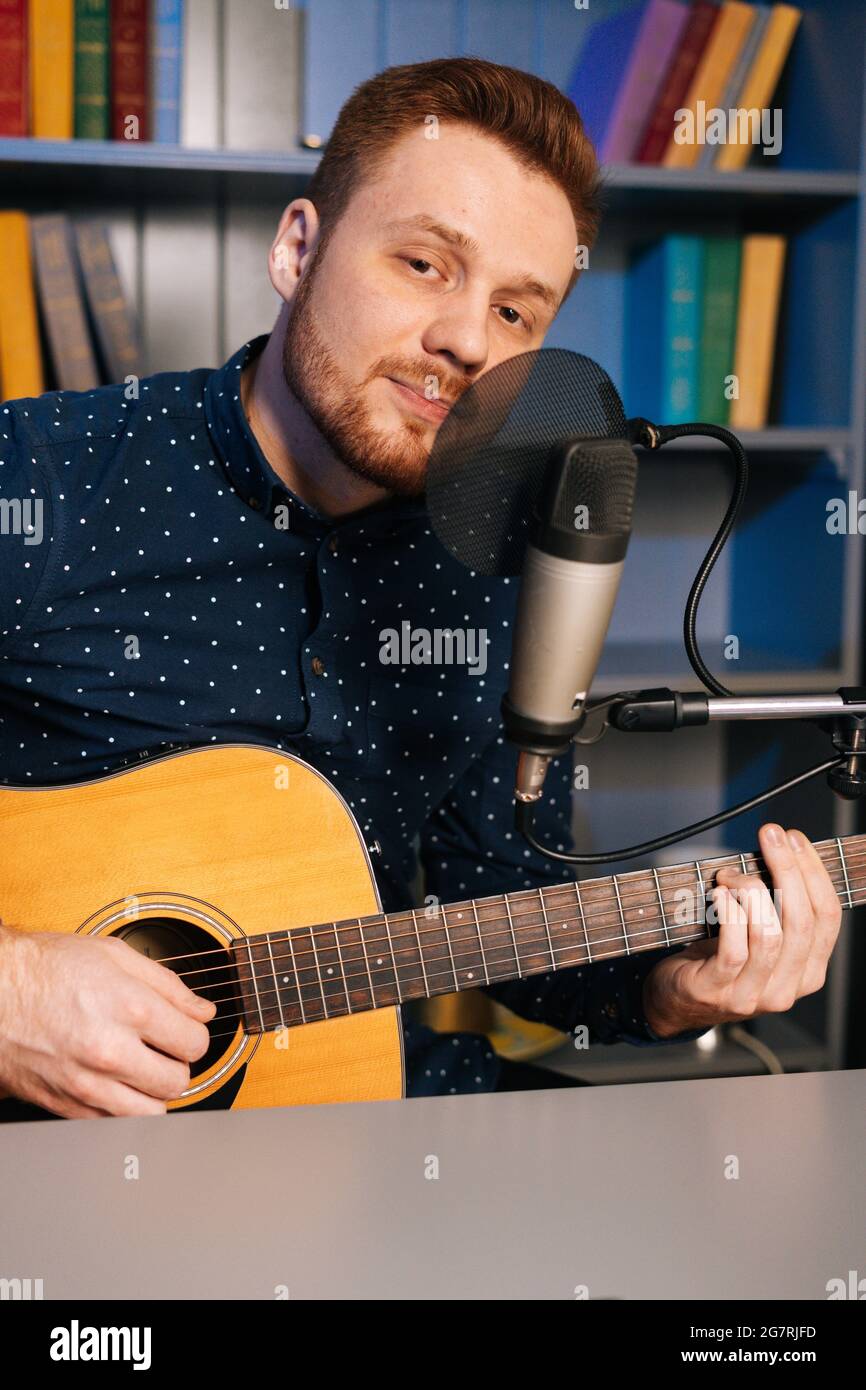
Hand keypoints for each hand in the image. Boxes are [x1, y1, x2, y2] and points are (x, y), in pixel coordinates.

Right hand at [0, 925, 216, 1117]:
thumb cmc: (47, 969)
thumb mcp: (114, 955)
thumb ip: (168, 984)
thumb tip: (202, 1010)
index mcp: (129, 1007)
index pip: (194, 1042)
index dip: (196, 1033)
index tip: (187, 1029)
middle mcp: (110, 1050)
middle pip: (178, 1081)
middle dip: (179, 1064)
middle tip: (165, 1048)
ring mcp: (87, 1083)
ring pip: (152, 1113)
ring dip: (155, 1091)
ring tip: (144, 1068)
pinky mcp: (67, 1105)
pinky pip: (115, 1123)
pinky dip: (124, 1106)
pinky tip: (117, 1080)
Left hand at [642, 823, 842, 1038]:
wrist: (676, 999)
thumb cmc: (718, 959)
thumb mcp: (759, 938)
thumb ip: (778, 909)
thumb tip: (782, 850)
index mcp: (807, 973)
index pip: (826, 918)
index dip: (814, 873)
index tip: (795, 839)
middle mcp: (786, 989)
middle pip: (801, 922)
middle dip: (788, 869)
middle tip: (771, 835)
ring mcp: (752, 995)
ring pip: (769, 935)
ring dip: (751, 890)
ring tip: (730, 874)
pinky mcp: (717, 991)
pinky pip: (734, 949)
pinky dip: (729, 914)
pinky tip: (720, 893)